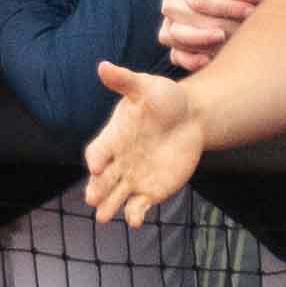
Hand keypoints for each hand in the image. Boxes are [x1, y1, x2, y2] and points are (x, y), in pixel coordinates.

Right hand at [84, 58, 201, 224]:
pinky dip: (135, 214)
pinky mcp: (152, 190)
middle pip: (103, 179)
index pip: (98, 151)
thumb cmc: (165, 99)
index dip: (96, 158)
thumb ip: (124, 81)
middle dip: (97, 189)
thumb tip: (103, 66)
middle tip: (93, 199)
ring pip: (116, 195)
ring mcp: (134, 177)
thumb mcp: (146, 87)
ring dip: (109, 206)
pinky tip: (135, 220)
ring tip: (102, 217)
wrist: (192, 117)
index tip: (96, 166)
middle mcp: (120, 160)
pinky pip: (139, 205)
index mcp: (113, 137)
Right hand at [160, 0, 274, 64]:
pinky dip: (189, 58)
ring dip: (197, 36)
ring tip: (223, 37)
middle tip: (250, 14)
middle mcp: (181, 1)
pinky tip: (208, 60)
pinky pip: (176, 56)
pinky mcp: (186, 50)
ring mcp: (180, 26)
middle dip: (219, 10)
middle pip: (183, 6)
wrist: (273, 7)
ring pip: (172, 32)